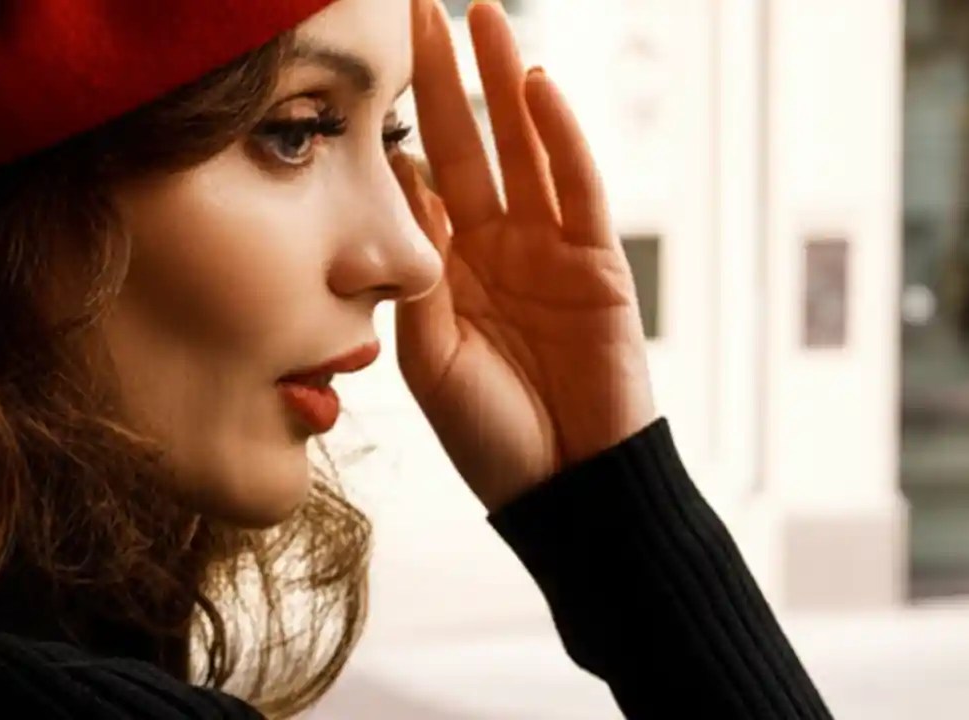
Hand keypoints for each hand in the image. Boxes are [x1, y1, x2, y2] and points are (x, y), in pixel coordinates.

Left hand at [394, 0, 656, 512]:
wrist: (565, 488)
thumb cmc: (492, 437)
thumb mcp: (431, 362)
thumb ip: (418, 281)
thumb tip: (404, 189)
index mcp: (449, 273)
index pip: (422, 181)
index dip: (399, 123)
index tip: (370, 64)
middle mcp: (497, 249)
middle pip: (470, 144)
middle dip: (446, 77)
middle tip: (423, 8)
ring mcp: (551, 251)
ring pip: (526, 149)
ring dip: (504, 83)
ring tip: (481, 17)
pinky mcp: (598, 263)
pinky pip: (579, 188)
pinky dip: (562, 136)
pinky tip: (538, 86)